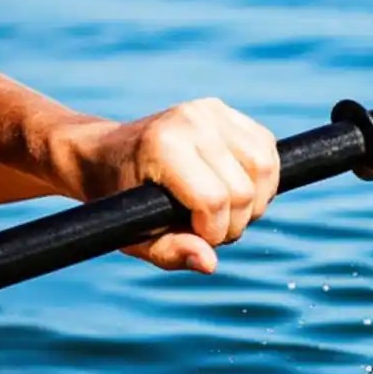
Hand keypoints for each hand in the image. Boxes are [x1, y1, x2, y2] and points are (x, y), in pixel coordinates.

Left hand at [50, 98, 278, 272]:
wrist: (105, 156)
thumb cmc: (119, 202)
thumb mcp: (134, 236)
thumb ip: (172, 252)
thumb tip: (210, 263)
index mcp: (163, 145)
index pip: (214, 200)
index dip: (214, 233)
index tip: (196, 237)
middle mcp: (191, 120)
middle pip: (244, 190)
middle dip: (235, 222)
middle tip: (211, 229)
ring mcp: (212, 110)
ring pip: (265, 168)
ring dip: (255, 202)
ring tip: (228, 211)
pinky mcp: (226, 111)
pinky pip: (267, 151)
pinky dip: (262, 179)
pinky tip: (238, 190)